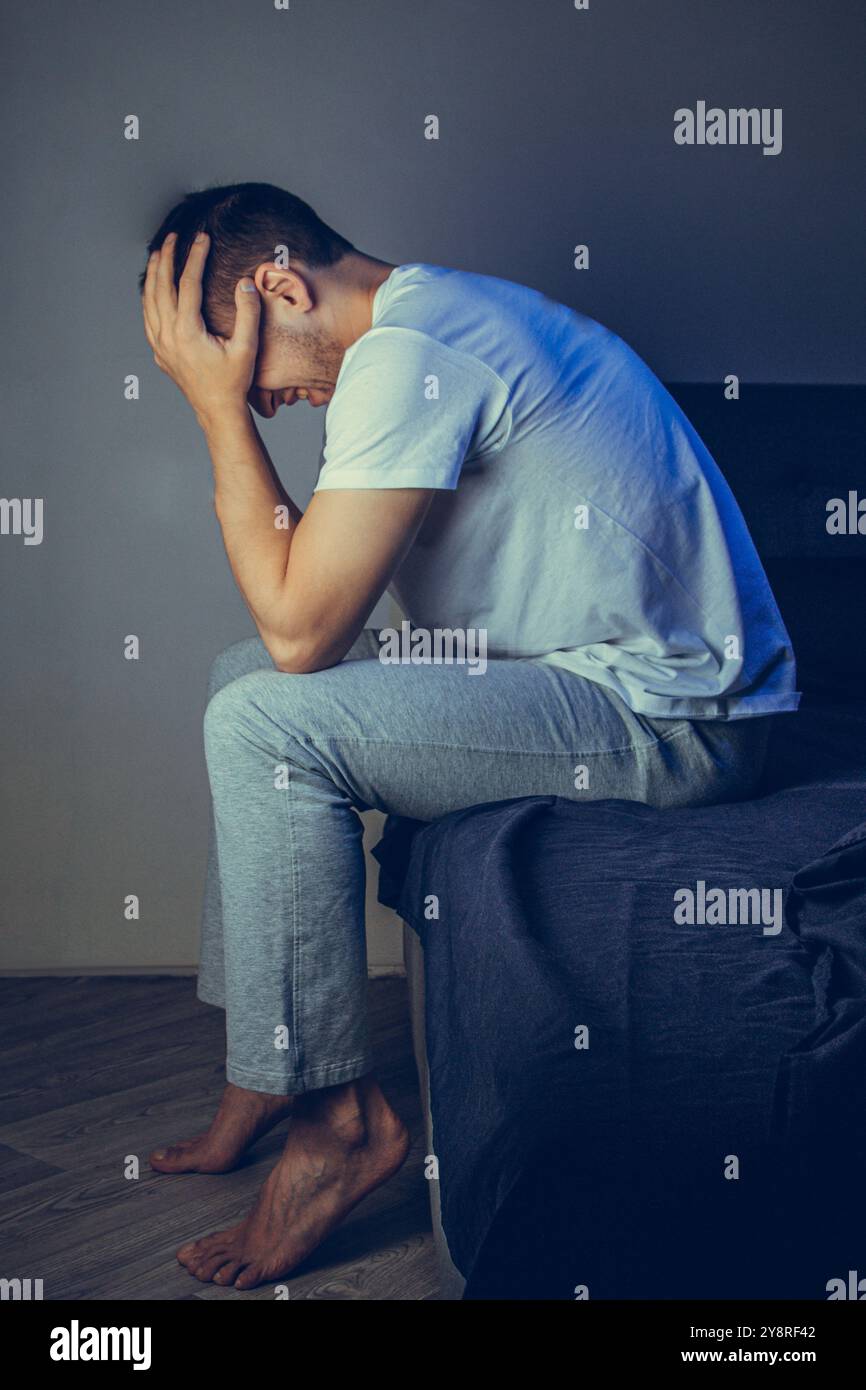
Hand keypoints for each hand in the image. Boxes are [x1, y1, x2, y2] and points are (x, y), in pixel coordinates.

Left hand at [142, 231, 260, 424]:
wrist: (217, 410)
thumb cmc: (233, 381)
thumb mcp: (246, 347)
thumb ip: (248, 312)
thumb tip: (245, 281)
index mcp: (187, 331)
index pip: (189, 283)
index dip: (195, 257)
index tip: (202, 238)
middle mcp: (168, 335)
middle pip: (161, 286)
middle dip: (167, 258)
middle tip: (173, 237)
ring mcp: (160, 344)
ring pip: (150, 300)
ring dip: (154, 275)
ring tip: (159, 254)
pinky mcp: (159, 351)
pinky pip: (148, 317)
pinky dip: (149, 297)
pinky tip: (154, 288)